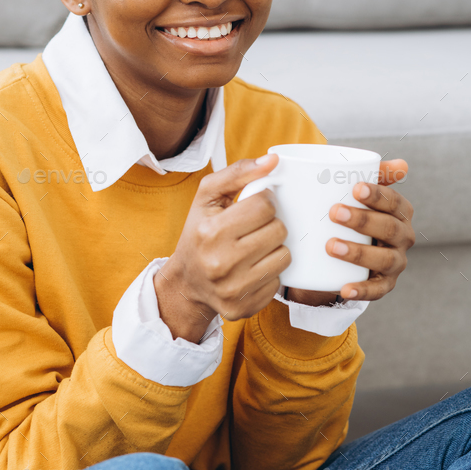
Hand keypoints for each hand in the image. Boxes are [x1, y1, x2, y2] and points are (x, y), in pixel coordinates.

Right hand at [154, 154, 287, 342]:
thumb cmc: (199, 233)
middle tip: (253, 228)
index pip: (265, 205)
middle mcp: (221, 262)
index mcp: (210, 231)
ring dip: (273, 248)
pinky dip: (270, 272)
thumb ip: (238, 173)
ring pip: (284, 256)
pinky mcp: (244, 308)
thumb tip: (272, 161)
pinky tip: (253, 268)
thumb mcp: (207, 196)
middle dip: (270, 224)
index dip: (264, 201)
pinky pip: (279, 282)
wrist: (186, 281)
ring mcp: (233, 289)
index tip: (254, 206)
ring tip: (255, 247)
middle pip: (278, 230)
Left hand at [325, 158, 414, 300]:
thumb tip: (403, 166)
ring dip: (358, 252)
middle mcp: (403, 237)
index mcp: (399, 212)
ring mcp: (395, 262)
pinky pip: (376, 290)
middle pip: (389, 229)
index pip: (393, 202)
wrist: (344, 251)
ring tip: (330, 246)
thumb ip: (374, 173)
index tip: (355, 188)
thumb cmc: (353, 211)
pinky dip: (362, 290)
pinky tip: (344, 288)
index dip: (377, 194)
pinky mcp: (384, 284)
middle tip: (334, 212)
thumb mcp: (359, 192)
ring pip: (384, 259)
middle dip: (363, 220)